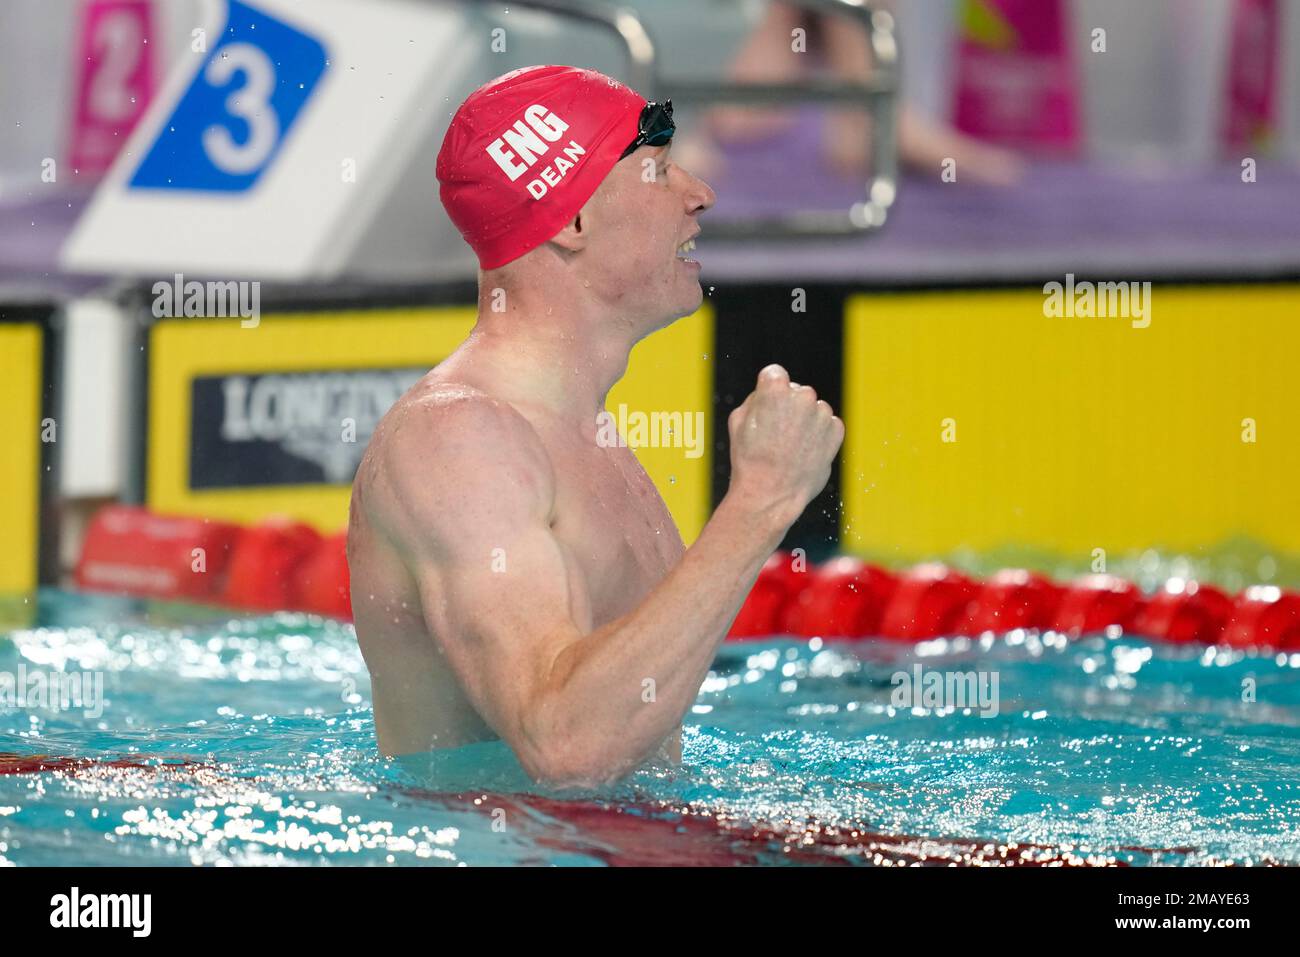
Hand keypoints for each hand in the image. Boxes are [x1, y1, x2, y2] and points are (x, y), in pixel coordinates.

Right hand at [725, 364, 844, 530]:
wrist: (771, 494)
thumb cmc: (749, 459)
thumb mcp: (738, 421)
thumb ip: (756, 398)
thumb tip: (770, 394)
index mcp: (776, 389)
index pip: (774, 373)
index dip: (767, 390)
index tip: (766, 405)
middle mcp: (803, 396)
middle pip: (795, 392)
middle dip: (788, 407)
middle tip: (776, 433)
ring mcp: (822, 414)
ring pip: (813, 408)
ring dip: (805, 421)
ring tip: (790, 446)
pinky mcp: (835, 430)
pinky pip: (827, 424)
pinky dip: (818, 434)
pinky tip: (804, 451)